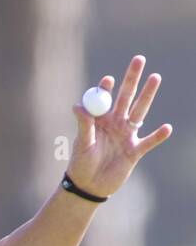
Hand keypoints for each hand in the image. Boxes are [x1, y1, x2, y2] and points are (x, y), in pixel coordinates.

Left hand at [67, 55, 172, 198]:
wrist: (89, 187)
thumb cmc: (81, 163)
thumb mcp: (82, 143)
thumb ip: (84, 124)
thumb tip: (79, 106)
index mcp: (100, 119)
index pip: (104, 98)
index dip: (106, 88)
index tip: (108, 80)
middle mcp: (115, 123)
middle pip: (126, 97)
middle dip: (132, 79)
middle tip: (139, 59)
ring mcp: (126, 135)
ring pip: (140, 111)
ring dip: (147, 95)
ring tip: (155, 77)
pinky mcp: (134, 151)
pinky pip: (148, 142)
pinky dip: (158, 136)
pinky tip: (166, 128)